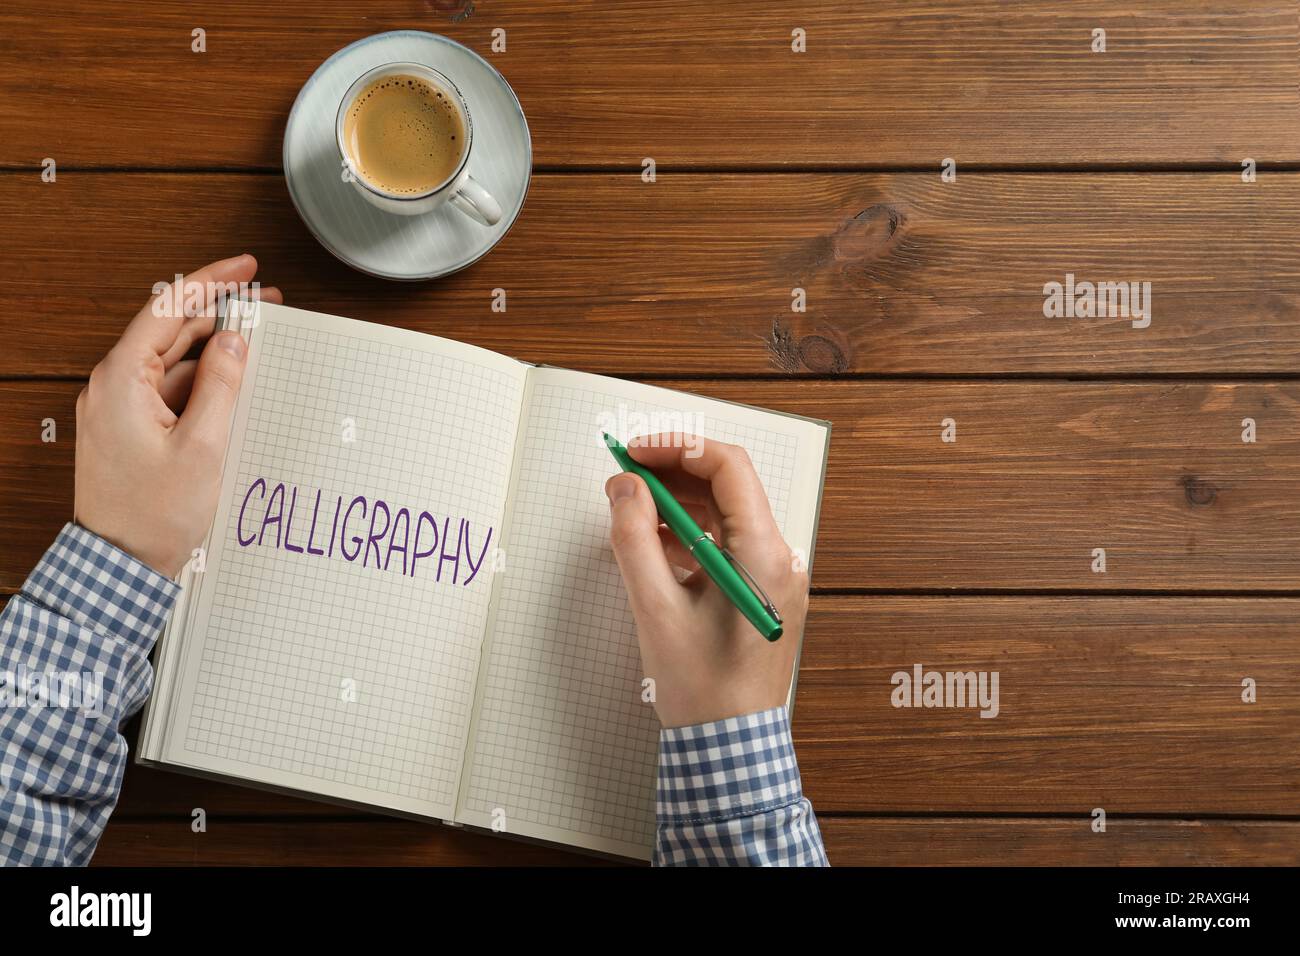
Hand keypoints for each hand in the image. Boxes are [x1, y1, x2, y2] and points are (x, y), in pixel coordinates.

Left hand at [74, 255, 281, 576]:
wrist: (121, 564)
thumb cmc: (152, 515)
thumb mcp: (202, 447)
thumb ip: (221, 387)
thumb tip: (234, 343)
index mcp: (120, 380)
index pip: (168, 308)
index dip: (210, 280)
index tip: (245, 269)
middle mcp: (113, 387)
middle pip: (170, 329)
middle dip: (219, 311)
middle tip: (265, 303)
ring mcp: (120, 408)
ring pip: (173, 358)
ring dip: (215, 346)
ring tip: (258, 339)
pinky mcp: (132, 428)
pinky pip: (170, 388)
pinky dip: (204, 379)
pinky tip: (235, 380)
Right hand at [604, 434, 808, 727]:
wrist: (729, 748)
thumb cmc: (704, 690)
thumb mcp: (655, 609)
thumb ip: (635, 540)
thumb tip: (625, 488)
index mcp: (765, 556)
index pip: (729, 469)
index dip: (679, 449)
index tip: (636, 451)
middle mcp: (778, 559)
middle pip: (726, 487)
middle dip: (671, 473)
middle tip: (623, 473)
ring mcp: (770, 575)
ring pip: (723, 515)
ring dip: (675, 503)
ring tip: (627, 504)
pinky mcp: (757, 591)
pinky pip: (723, 544)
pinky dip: (686, 534)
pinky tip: (649, 538)